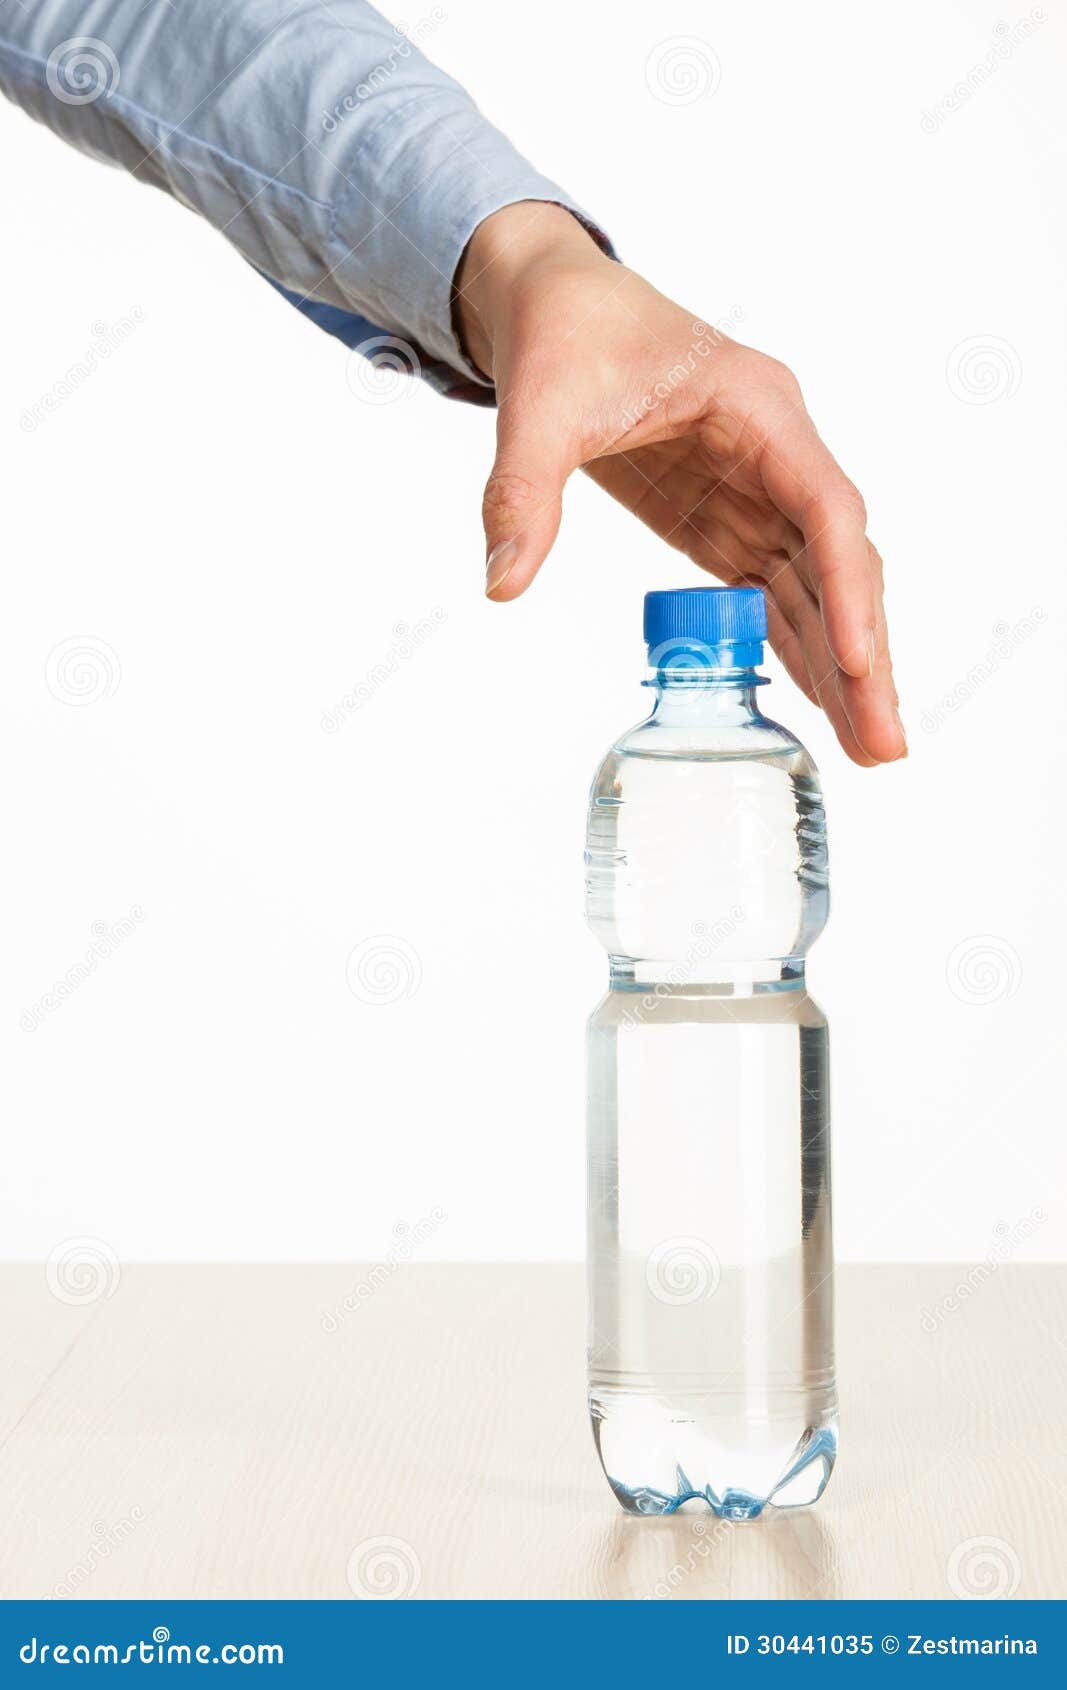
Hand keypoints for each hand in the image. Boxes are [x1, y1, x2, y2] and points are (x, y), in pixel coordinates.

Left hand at [455, 202, 904, 764]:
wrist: (553, 302)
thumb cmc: (564, 331)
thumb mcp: (538, 406)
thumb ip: (522, 493)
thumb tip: (502, 582)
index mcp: (756, 409)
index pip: (823, 508)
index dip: (846, 588)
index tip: (857, 662)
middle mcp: (776, 452)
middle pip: (840, 563)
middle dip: (863, 656)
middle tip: (884, 746)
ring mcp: (758, 489)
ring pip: (817, 588)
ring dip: (841, 667)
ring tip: (868, 747)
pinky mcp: (727, 518)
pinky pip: (775, 591)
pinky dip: (797, 647)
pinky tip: (821, 702)